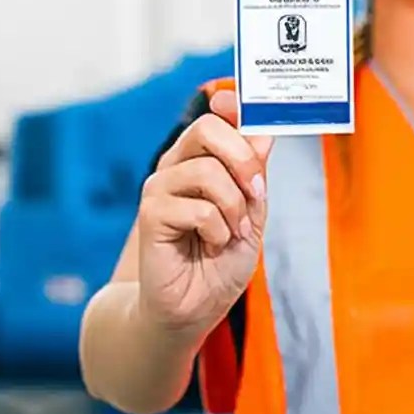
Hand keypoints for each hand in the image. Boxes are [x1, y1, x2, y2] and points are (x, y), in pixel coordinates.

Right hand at [136, 90, 272, 334]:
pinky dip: (218, 230)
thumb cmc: (221, 260)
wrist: (195, 307)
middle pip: (207, 128)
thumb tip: (263, 132)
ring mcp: (160, 188)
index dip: (236, 107)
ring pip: (206, 171)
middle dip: (242, 158)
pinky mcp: (150, 215)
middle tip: (256, 192)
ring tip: (234, 232)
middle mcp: (177, 166)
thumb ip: (255, 174)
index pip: (216, 116)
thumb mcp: (253, 212)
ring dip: (233, 207)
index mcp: (202, 159)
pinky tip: (215, 244)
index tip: (254, 113)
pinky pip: (197, 208)